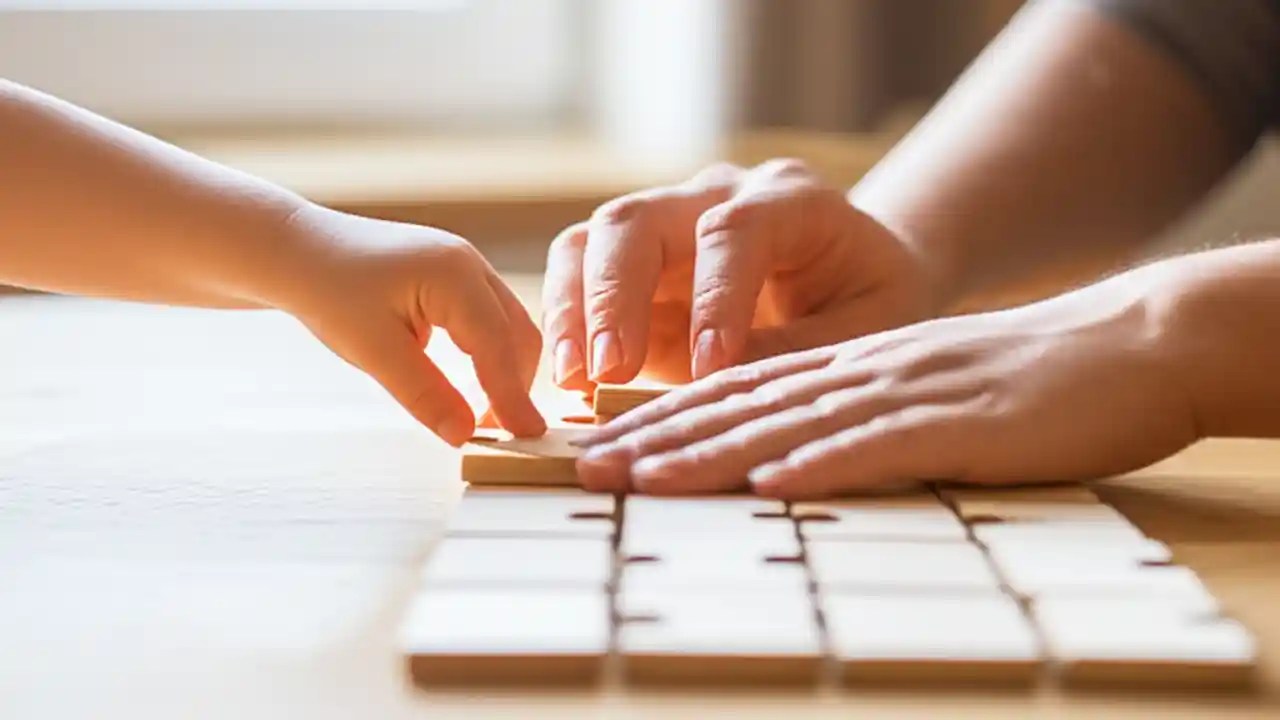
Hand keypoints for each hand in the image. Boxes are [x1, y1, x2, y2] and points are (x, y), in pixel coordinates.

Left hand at [276, 204, 544, 445]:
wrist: (297, 251)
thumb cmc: (328, 288)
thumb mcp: (373, 351)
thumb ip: (424, 393)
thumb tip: (463, 434)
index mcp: (454, 274)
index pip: (497, 344)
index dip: (513, 394)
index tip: (526, 435)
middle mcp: (469, 264)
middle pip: (515, 333)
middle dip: (515, 384)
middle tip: (506, 434)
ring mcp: (465, 267)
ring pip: (506, 327)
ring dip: (504, 371)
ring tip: (488, 417)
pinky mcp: (454, 278)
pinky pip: (487, 320)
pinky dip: (488, 356)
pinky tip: (472, 386)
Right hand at [541, 159, 935, 390]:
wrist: (853, 278)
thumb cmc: (869, 300)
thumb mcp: (867, 327)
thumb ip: (799, 348)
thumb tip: (717, 381)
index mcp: (790, 200)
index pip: (736, 230)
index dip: (716, 297)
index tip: (708, 369)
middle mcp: (714, 197)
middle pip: (640, 220)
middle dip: (615, 296)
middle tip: (609, 370)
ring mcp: (665, 225)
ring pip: (591, 241)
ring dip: (574, 310)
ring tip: (574, 380)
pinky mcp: (631, 267)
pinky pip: (578, 279)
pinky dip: (566, 327)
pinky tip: (570, 381)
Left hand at [571, 268, 1199, 497]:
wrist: (1127, 342)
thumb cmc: (1024, 380)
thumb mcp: (922, 388)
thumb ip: (857, 413)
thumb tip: (786, 453)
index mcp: (850, 363)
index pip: (737, 390)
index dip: (664, 417)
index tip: (602, 445)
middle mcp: (863, 371)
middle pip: (742, 404)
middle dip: (659, 437)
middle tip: (586, 467)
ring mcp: (909, 392)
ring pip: (791, 423)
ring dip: (711, 454)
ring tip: (641, 479)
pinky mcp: (962, 421)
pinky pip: (880, 445)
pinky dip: (820, 466)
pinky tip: (768, 484)